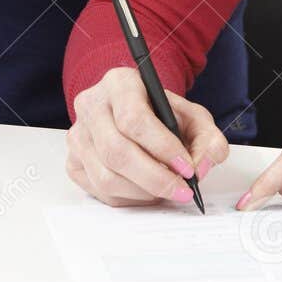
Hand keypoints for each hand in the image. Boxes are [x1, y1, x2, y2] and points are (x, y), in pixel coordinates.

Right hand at [66, 67, 229, 206]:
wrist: (134, 110)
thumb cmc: (161, 113)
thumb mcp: (192, 115)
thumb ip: (208, 138)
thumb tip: (202, 166)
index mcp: (119, 83)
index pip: (134, 120)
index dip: (163, 148)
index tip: (187, 167)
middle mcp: (90, 106)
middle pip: (117, 152)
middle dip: (155, 179)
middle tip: (182, 191)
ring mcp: (77, 135)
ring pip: (106, 177)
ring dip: (143, 192)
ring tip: (166, 190)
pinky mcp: (73, 161)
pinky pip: (99, 191)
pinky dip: (128, 198)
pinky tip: (146, 190)